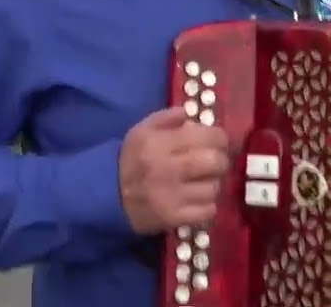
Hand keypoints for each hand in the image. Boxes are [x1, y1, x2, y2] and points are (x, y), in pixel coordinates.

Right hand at [118, 107, 232, 233]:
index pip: (208, 137)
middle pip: (215, 162)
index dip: (219, 138)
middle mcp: (167, 169)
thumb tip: (188, 113)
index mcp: (160, 144)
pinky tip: (197, 199)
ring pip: (214, 188)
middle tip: (214, 162)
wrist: (110, 197)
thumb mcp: (141, 131)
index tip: (217, 141)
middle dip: (220, 160)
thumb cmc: (131, 160)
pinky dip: (207, 205)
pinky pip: (208, 211)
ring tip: (202, 182)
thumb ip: (165, 118)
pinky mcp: (173, 218)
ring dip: (212, 183)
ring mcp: (172, 196)